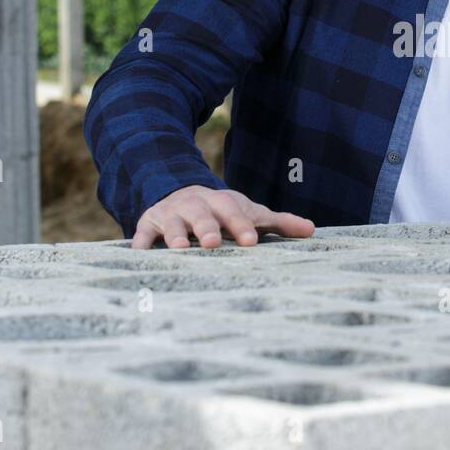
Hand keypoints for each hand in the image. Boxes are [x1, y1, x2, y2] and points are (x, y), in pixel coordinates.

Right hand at [132, 185, 314, 249]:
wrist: (180, 194)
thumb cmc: (224, 213)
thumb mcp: (250, 213)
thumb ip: (279, 222)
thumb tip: (312, 230)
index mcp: (223, 203)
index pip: (235, 212)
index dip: (242, 225)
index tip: (251, 241)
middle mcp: (196, 206)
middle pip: (202, 215)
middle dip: (207, 227)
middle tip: (213, 243)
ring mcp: (170, 215)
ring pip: (171, 225)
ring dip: (174, 236)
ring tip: (180, 249)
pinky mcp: (147, 225)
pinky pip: (141, 235)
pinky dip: (139, 244)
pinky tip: (138, 256)